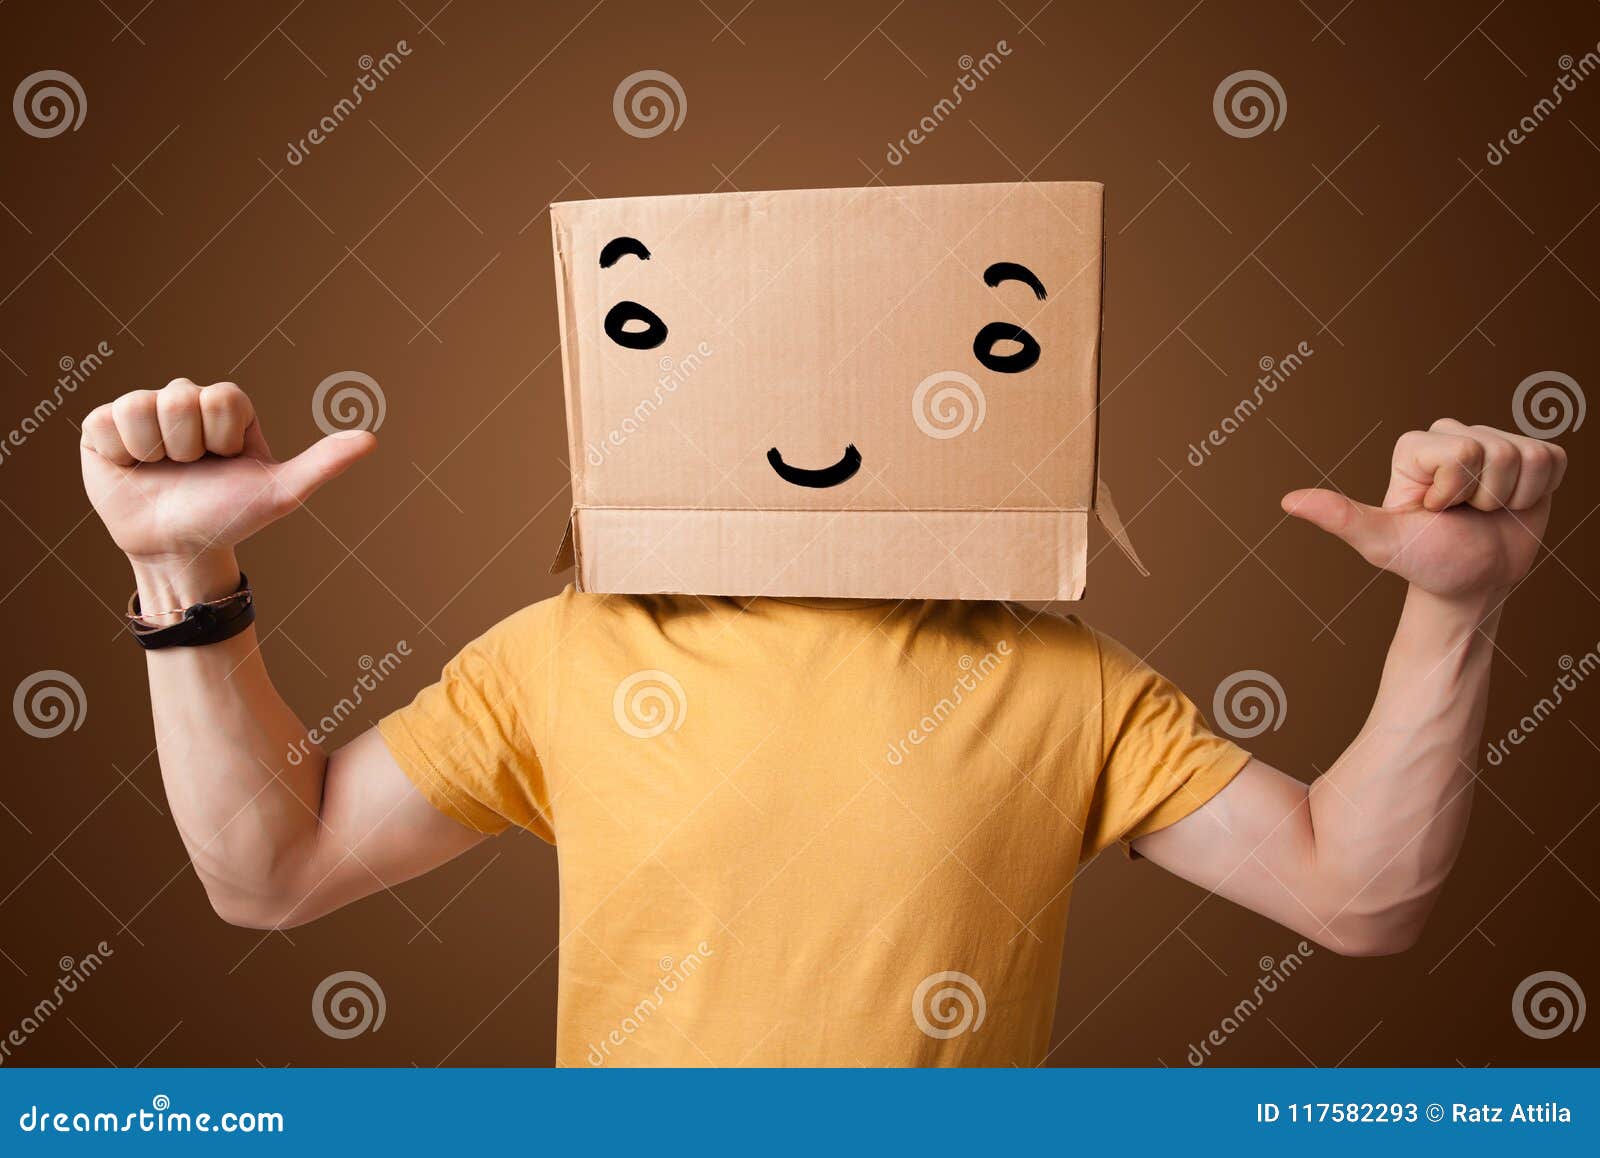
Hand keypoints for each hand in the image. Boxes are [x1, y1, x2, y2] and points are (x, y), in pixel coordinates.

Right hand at [80, 379, 374, 594]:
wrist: (179, 550)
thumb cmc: (230, 518)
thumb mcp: (280, 493)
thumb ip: (323, 464)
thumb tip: (370, 439)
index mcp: (227, 406)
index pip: (222, 397)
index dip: (222, 437)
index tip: (225, 462)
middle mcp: (186, 401)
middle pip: (180, 398)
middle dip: (188, 447)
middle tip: (191, 470)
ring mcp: (143, 410)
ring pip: (139, 406)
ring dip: (152, 451)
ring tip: (162, 471)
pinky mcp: (103, 426)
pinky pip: (105, 421)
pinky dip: (119, 453)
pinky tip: (132, 468)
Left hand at [1282, 419, 1566, 599]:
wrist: (1473, 585)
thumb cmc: (1426, 562)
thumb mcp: (1382, 542)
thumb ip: (1340, 517)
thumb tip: (1288, 502)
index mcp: (1415, 447)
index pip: (1458, 450)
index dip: (1454, 489)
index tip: (1436, 512)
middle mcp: (1452, 435)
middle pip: (1493, 448)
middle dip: (1483, 494)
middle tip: (1463, 515)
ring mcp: (1493, 442)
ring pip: (1525, 453)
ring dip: (1512, 496)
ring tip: (1485, 512)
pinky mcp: (1530, 456)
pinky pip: (1551, 458)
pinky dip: (1539, 491)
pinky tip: (1513, 505)